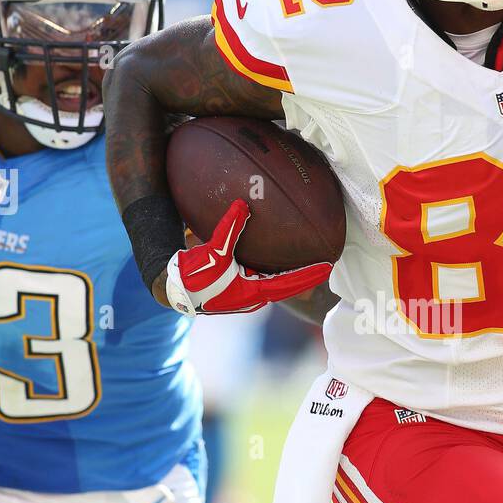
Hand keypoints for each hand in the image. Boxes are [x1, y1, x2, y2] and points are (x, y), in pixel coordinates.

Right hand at [164, 199, 331, 314]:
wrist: (175, 290)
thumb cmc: (193, 276)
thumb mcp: (212, 251)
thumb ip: (229, 229)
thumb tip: (243, 206)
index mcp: (252, 291)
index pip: (289, 284)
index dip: (309, 275)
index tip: (327, 267)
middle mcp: (253, 296)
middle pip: (286, 285)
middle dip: (304, 276)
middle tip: (323, 264)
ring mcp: (245, 294)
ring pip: (274, 282)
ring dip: (289, 273)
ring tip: (304, 259)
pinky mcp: (237, 289)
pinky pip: (260, 277)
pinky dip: (271, 268)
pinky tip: (272, 254)